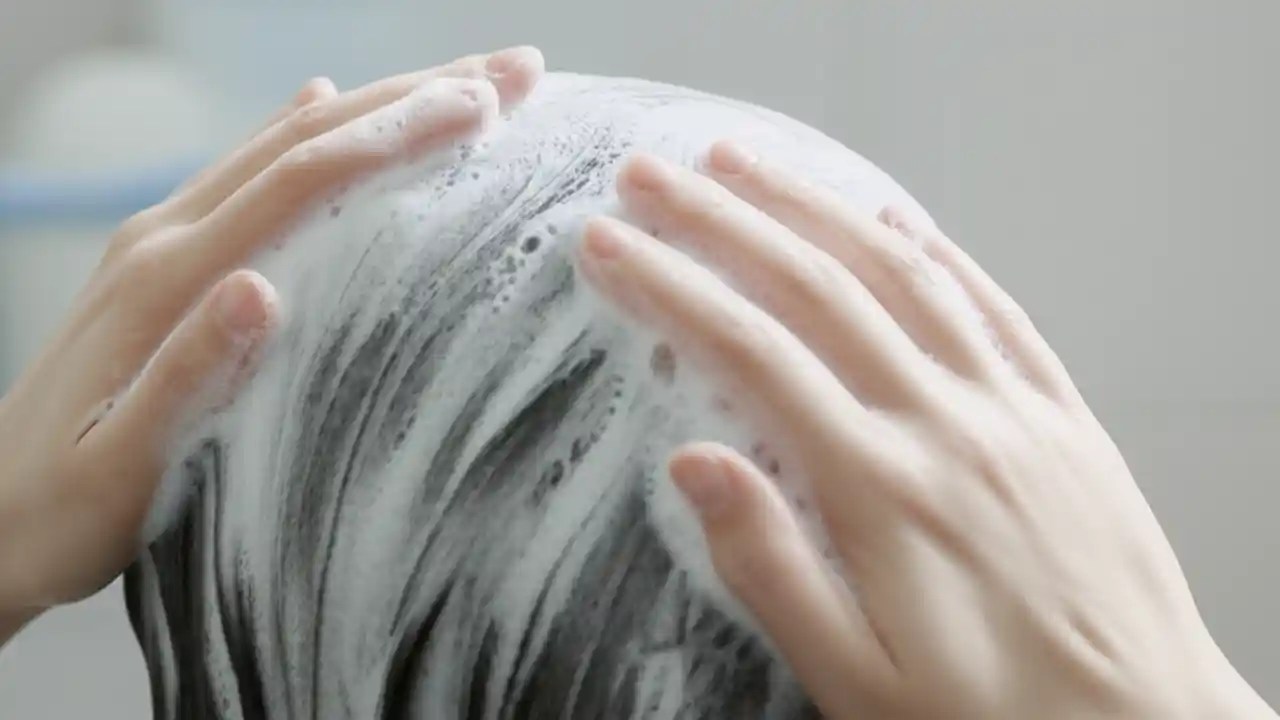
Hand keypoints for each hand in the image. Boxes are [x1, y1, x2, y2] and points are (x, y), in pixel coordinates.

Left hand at [0, 47, 544, 639]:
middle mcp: (163, 240)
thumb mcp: (124, 469)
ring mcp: (159, 243)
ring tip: (458, 83)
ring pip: (281, 146)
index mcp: (165, 280)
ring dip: (373, 104)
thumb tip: (263, 291)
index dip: (392, 137)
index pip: (298, 181)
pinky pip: (245, 173)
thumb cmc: (63, 513)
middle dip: (410, 95)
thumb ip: (189, 375)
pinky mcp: (160, 261)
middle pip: (302, 140)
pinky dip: (302, 132)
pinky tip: (325, 103)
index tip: (482, 107)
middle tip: (511, 71)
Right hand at [575, 144, 1274, 717]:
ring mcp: (1013, 411)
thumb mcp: (858, 681)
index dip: (671, 287)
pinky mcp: (1065, 419)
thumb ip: (772, 567)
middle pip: (817, 288)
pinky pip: (995, 309)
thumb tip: (693, 463)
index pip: (752, 355)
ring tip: (749, 166)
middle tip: (655, 175)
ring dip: (817, 208)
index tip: (609, 244)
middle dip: (723, 220)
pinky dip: (938, 251)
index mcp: (883, 489)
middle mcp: (947, 425)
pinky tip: (897, 220)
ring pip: (903, 275)